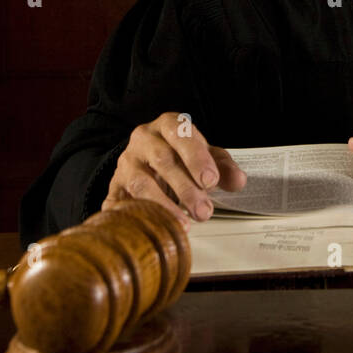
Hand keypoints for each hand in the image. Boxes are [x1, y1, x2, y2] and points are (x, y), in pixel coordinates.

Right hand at [101, 112, 246, 223]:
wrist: (144, 161)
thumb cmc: (178, 156)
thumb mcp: (205, 156)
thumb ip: (223, 166)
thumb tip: (238, 181)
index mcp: (168, 125)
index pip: (181, 133)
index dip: (196, 157)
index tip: (211, 180)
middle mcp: (143, 139)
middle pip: (163, 160)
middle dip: (186, 188)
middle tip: (204, 212)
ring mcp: (126, 162)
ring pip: (142, 183)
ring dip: (165, 206)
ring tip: (184, 224)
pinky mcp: (114, 186)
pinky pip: (121, 202)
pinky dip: (137, 216)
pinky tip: (153, 228)